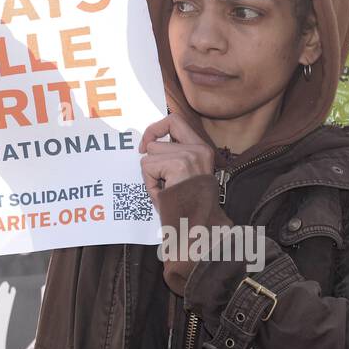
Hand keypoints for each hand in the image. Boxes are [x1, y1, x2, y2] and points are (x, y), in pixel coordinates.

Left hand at [139, 114, 229, 294]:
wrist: (199, 228)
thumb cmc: (189, 207)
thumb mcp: (184, 176)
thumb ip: (173, 157)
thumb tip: (147, 145)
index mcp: (203, 149)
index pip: (174, 120)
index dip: (156, 128)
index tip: (146, 144)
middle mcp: (199, 148)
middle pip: (156, 140)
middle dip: (149, 158)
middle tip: (153, 174)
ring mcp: (190, 155)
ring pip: (149, 155)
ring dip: (150, 175)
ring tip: (165, 191)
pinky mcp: (179, 164)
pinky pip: (148, 167)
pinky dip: (149, 183)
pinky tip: (163, 195)